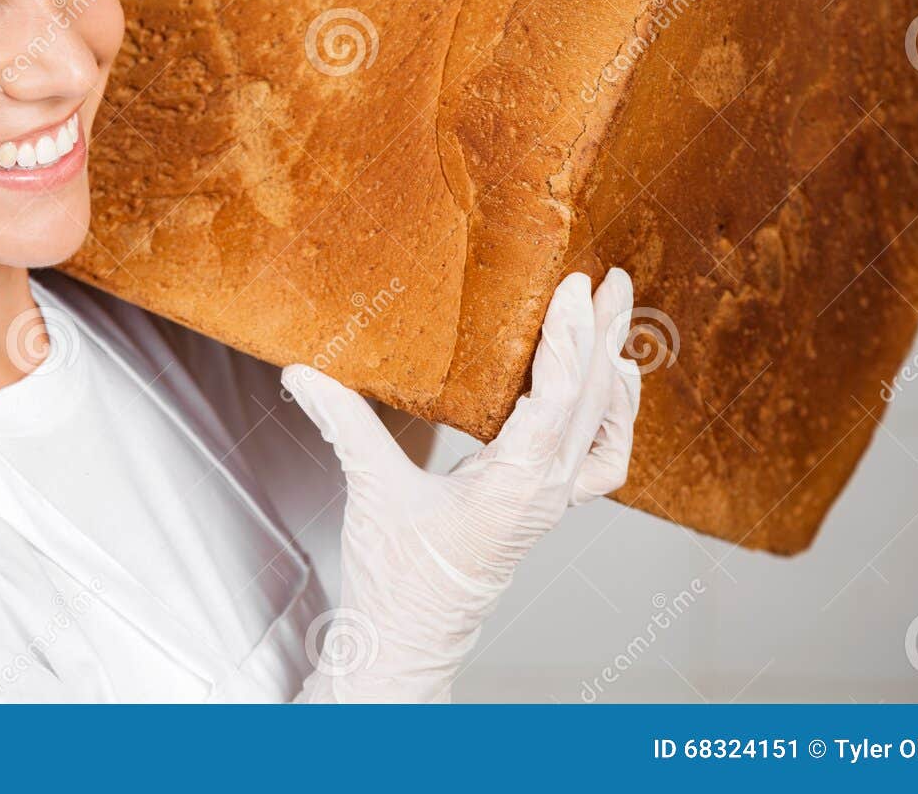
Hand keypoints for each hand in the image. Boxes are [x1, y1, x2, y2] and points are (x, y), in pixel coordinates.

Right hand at [284, 268, 640, 702]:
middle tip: (612, 279)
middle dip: (605, 336)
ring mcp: (553, 502)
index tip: (574, 288)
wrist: (410, 638)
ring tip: (616, 321)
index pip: (558, 397)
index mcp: (515, 484)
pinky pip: (599, 461)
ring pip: (604, 428)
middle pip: (595, 401)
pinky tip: (605, 390)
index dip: (569, 339)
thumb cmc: (398, 579)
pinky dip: (609, 419)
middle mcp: (547, 491)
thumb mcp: (371, 491)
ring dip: (613, 371)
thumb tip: (301, 371)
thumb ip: (343, 422)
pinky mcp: (544, 508)